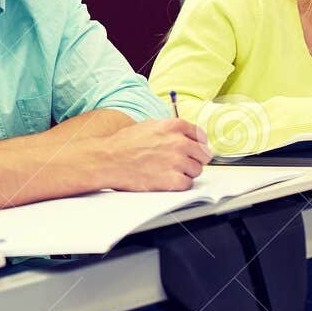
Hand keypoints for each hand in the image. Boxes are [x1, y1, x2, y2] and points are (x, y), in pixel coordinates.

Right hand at [92, 118, 211, 191]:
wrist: (107, 160)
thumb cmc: (123, 144)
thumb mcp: (148, 125)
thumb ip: (170, 129)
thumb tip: (186, 135)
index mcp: (174, 126)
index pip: (201, 136)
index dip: (197, 144)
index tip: (193, 150)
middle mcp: (179, 142)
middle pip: (203, 154)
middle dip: (194, 159)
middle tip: (180, 163)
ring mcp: (177, 161)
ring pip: (197, 170)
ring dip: (185, 172)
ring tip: (168, 171)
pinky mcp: (172, 180)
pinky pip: (187, 184)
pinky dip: (178, 184)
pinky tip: (165, 179)